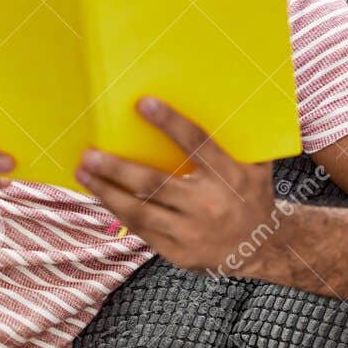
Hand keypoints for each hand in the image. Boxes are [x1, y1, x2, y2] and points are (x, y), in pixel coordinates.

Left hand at [74, 96, 278, 272]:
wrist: (264, 248)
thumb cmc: (253, 195)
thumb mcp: (256, 166)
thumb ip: (239, 138)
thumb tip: (218, 95)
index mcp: (229, 176)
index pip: (197, 144)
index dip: (170, 123)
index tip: (142, 104)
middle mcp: (208, 205)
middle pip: (154, 184)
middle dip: (118, 168)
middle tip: (91, 153)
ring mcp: (191, 232)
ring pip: (140, 211)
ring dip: (107, 191)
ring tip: (83, 172)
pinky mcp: (178, 252)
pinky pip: (142, 230)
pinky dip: (119, 211)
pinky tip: (102, 195)